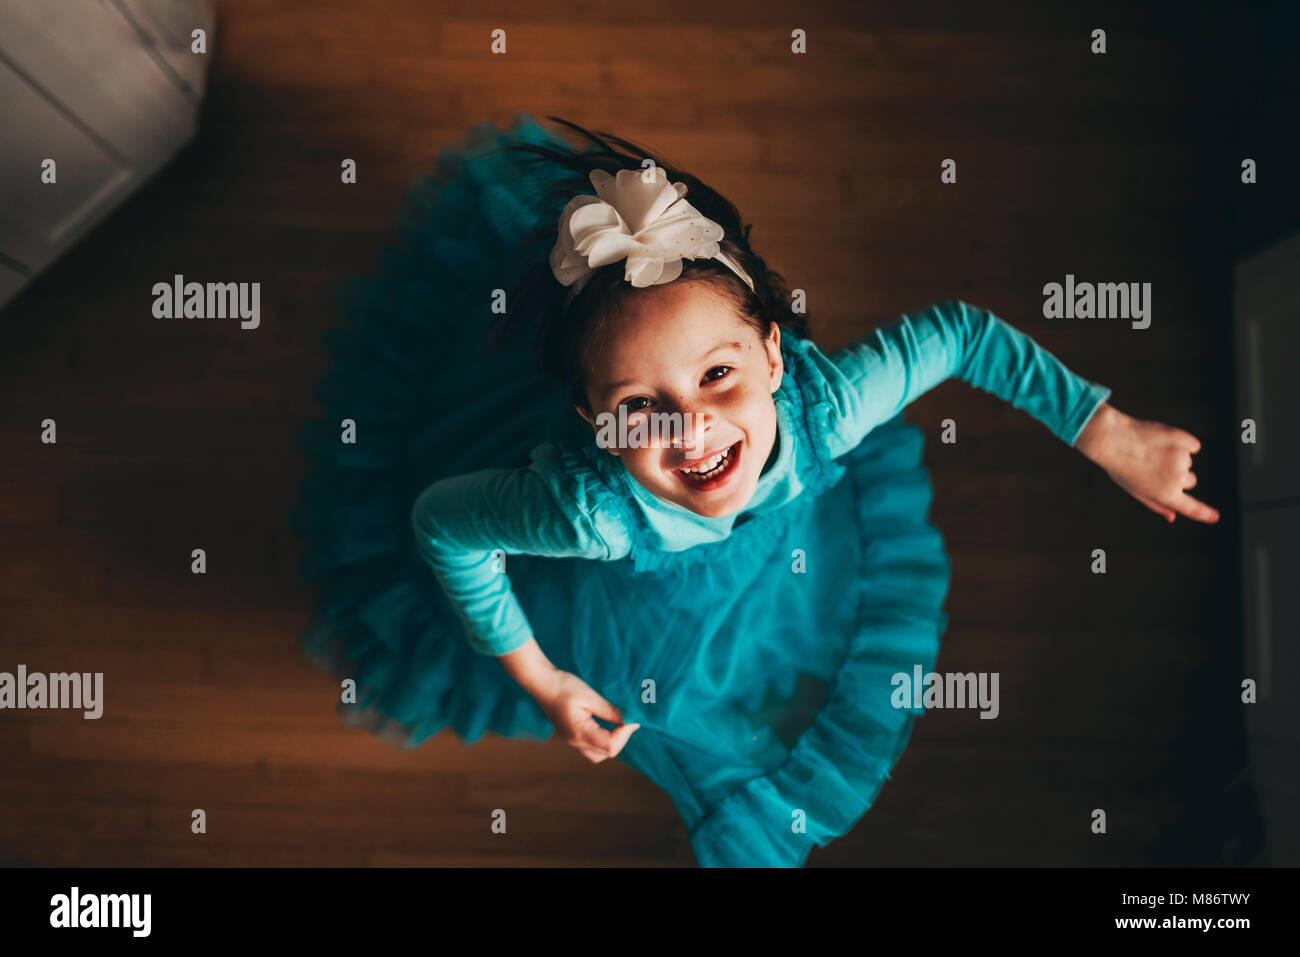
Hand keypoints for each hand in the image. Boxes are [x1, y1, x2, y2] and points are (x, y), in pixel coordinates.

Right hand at [534, 669, 639, 763]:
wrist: (541, 682)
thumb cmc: (562, 686)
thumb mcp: (589, 696)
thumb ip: (609, 711)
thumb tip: (628, 720)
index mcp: (579, 733)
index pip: (610, 746)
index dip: (625, 734)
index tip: (632, 718)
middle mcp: (575, 741)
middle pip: (605, 754)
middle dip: (621, 739)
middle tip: (627, 720)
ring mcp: (572, 740)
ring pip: (598, 753)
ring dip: (612, 742)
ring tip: (618, 724)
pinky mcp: (571, 735)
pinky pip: (591, 746)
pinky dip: (603, 739)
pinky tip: (607, 725)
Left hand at [1076, 402, 1219, 523]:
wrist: (1112, 439)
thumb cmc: (1121, 466)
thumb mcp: (1136, 491)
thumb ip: (1156, 505)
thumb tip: (1172, 517)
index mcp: (1165, 494)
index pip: (1191, 507)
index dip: (1204, 513)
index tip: (1215, 517)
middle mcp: (1177, 478)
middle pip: (1190, 481)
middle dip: (1178, 476)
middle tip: (1156, 467)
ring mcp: (1182, 458)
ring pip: (1187, 461)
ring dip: (1175, 457)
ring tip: (1152, 452)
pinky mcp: (1184, 440)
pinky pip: (1191, 444)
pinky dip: (1182, 442)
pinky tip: (1163, 440)